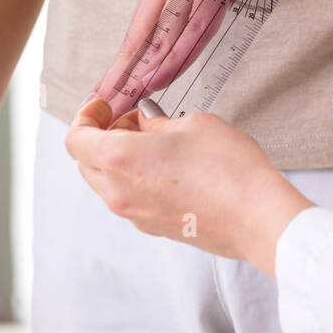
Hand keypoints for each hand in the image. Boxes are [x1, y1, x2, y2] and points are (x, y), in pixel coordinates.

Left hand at [64, 99, 313, 275]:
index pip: (76, 139)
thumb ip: (159, 122)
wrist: (255, 216)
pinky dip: (134, 179)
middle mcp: (118, 191)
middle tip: (133, 120)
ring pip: (106, 183)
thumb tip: (147, 123)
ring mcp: (134, 214)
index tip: (103, 106)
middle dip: (102, 136)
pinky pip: (129, 198)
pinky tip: (168, 167)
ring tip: (155, 142)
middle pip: (86, 162)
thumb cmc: (228, 169)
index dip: (86, 117)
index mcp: (120, 158)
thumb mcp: (194, 124)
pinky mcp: (152, 227)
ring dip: (118, 159)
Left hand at [92, 0, 305, 119]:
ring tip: (119, 105)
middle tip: (100, 109)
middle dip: (122, 74)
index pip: (146, 20)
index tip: (116, 83)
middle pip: (142, 34)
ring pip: (161, 35)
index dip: (130, 55)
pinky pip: (192, 22)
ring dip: (140, 74)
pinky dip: (172, 54)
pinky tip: (158, 76)